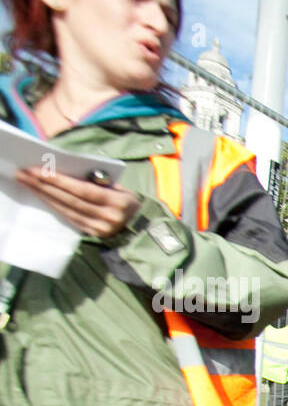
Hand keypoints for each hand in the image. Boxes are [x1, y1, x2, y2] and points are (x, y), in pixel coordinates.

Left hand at [14, 167, 141, 238]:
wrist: (143, 228)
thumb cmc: (130, 203)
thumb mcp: (121, 188)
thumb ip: (100, 182)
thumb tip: (71, 172)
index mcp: (118, 202)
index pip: (84, 191)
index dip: (60, 181)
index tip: (39, 171)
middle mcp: (108, 217)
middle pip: (71, 200)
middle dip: (45, 186)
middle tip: (25, 174)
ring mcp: (99, 228)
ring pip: (67, 210)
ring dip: (45, 196)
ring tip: (28, 183)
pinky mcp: (93, 234)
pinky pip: (69, 218)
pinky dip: (54, 206)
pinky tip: (43, 196)